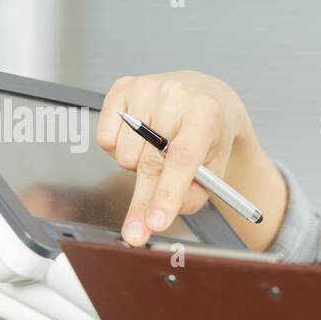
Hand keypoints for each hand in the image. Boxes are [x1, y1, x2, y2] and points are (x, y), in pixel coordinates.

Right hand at [96, 70, 279, 249]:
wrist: (203, 96)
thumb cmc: (208, 135)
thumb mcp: (214, 168)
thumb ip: (193, 196)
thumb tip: (159, 215)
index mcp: (205, 116)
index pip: (182, 159)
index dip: (167, 193)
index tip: (155, 222)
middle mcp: (175, 97)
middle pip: (150, 162)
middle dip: (142, 203)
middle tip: (137, 232)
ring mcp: (146, 89)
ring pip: (124, 154)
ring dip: (136, 167)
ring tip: (156, 152)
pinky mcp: (122, 87)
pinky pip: (105, 139)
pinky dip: (118, 150)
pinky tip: (138, 139)